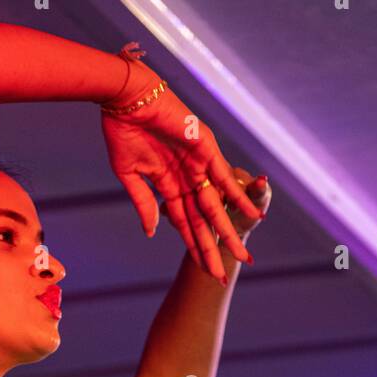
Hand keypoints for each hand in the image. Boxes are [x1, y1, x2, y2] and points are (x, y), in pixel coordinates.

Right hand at [100, 77, 264, 279]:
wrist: (125, 100)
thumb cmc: (122, 131)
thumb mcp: (130, 175)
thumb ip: (143, 204)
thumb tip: (151, 233)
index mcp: (168, 185)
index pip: (185, 224)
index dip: (194, 248)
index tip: (204, 271)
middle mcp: (186, 178)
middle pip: (203, 222)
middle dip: (214, 249)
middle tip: (224, 276)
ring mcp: (197, 164)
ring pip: (216, 206)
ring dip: (229, 231)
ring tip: (243, 255)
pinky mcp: (205, 148)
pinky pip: (226, 177)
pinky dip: (240, 196)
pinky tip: (254, 215)